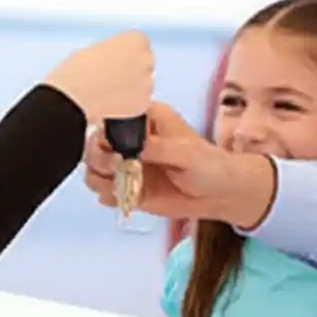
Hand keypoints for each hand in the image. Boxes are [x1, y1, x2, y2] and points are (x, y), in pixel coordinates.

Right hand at [43, 30, 153, 123]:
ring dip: (132, 87)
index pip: (139, 43)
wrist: (75, 96)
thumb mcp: (95, 48)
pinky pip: (139, 102)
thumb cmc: (79, 70)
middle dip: (133, 69)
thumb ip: (113, 52)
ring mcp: (147, 81)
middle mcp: (146, 58)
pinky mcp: (143, 102)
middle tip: (113, 77)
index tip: (116, 60)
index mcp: (135, 39)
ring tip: (109, 92)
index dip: (125, 53)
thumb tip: (114, 60)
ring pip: (143, 84)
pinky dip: (129, 104)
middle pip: (144, 62)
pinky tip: (112, 102)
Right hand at [82, 102, 275, 225]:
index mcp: (146, 119)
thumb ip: (158, 148)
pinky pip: (105, 190)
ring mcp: (128, 164)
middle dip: (99, 158)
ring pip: (94, 168)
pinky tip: (125, 198)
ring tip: (119, 186)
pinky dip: (108, 196)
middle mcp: (131, 140)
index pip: (112, 118)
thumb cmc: (211, 165)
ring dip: (99, 178)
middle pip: (95, 143)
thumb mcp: (187, 153)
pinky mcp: (129, 187)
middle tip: (116, 168)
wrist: (221, 195)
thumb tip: (130, 147)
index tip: (113, 147)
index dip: (105, 132)